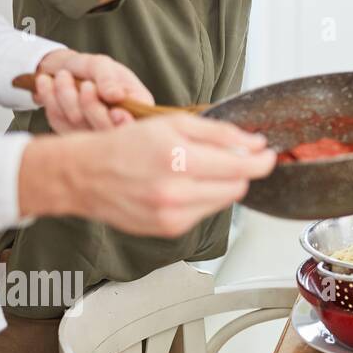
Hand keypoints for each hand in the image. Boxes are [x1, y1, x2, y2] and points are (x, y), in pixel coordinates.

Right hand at [20, 114, 277, 235]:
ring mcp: (172, 215)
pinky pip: (204, 213)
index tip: (267, 155)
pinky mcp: (169, 229)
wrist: (85, 175)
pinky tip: (185, 186)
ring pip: (224, 201)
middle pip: (237, 186)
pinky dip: (204, 198)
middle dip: (242, 171)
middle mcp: (177, 191)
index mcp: (179, 160)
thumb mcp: (174, 124)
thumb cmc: (126, 146)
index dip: (261, 160)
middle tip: (233, 158)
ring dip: (223, 185)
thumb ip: (219, 133)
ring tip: (200, 170)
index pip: (242, 167)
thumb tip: (254, 144)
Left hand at [33, 49, 154, 131]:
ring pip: (77, 125)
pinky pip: (57, 122)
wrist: (63, 69)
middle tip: (83, 82)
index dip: (125, 124)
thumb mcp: (101, 64)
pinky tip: (47, 84)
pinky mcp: (70, 134)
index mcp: (137, 106)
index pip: (135, 125)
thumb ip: (108, 78)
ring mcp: (93, 133)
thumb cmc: (88, 67)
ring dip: (65, 95)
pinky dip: (50, 100)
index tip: (114, 111)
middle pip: (103, 129)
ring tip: (62, 75)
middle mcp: (117, 124)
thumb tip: (117, 96)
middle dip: (88, 103)